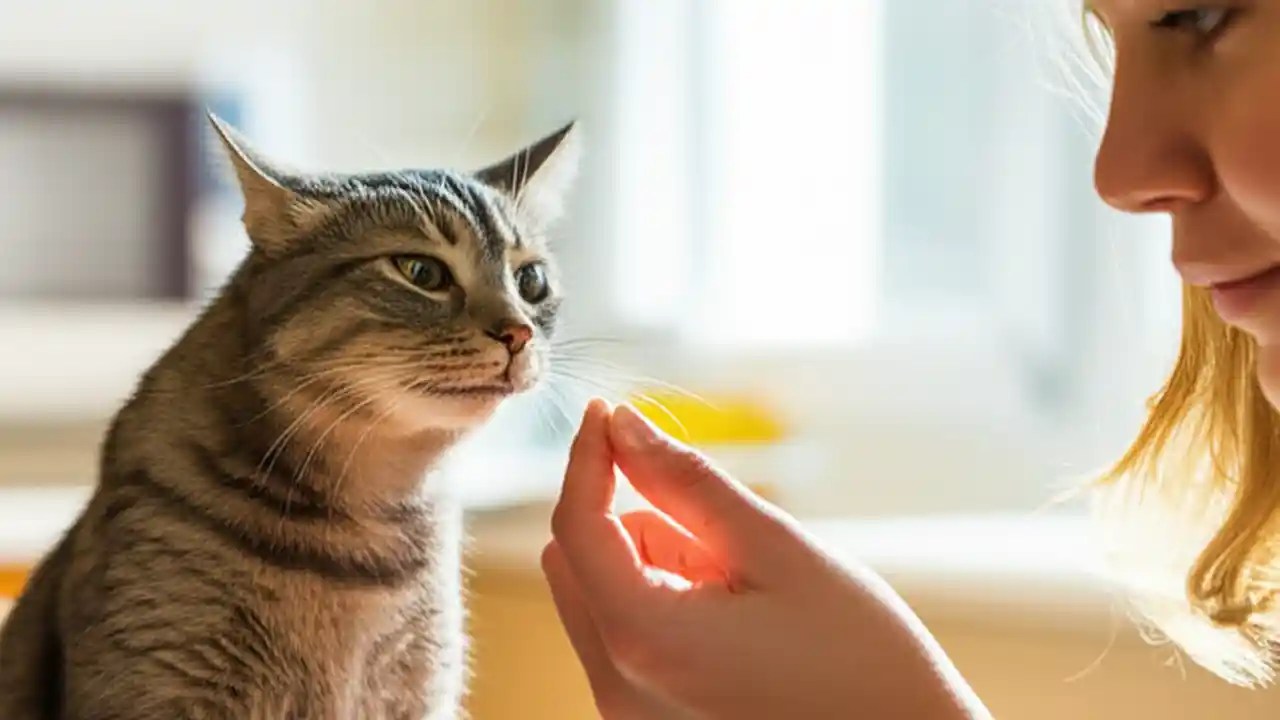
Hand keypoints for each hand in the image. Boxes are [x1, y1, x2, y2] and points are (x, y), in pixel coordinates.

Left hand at [542, 400, 989, 718]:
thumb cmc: (862, 661)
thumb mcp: (779, 552)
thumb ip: (688, 483)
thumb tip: (624, 424)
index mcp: (643, 640)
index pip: (576, 524)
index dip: (588, 456)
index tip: (611, 410)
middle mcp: (618, 688)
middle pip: (577, 561)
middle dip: (629, 519)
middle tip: (719, 529)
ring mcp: (629, 716)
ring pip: (602, 596)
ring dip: (652, 564)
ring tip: (744, 587)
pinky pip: (626, 638)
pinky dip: (663, 605)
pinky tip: (735, 619)